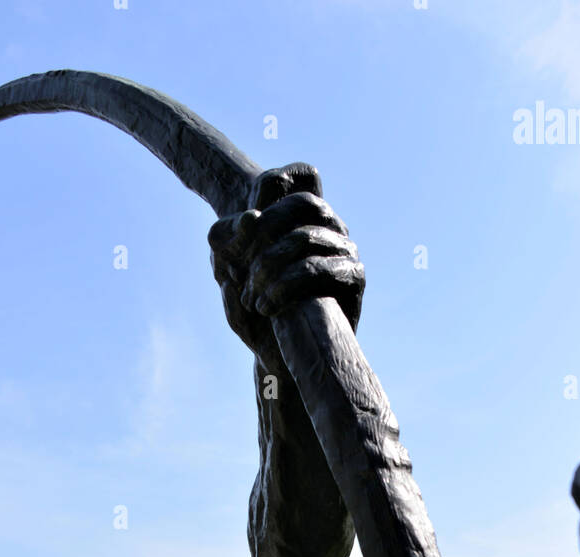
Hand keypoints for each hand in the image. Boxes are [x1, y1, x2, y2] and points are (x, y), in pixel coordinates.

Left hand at [208, 164, 364, 373]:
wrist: (280, 358)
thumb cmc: (255, 311)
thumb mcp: (228, 272)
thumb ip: (225, 241)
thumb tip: (249, 218)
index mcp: (303, 216)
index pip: (301, 174)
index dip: (271, 184)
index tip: (243, 223)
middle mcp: (330, 226)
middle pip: (303, 202)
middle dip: (266, 229)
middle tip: (241, 263)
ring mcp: (346, 249)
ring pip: (305, 238)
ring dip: (270, 265)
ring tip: (251, 298)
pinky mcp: (354, 277)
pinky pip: (319, 269)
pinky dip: (287, 285)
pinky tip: (267, 306)